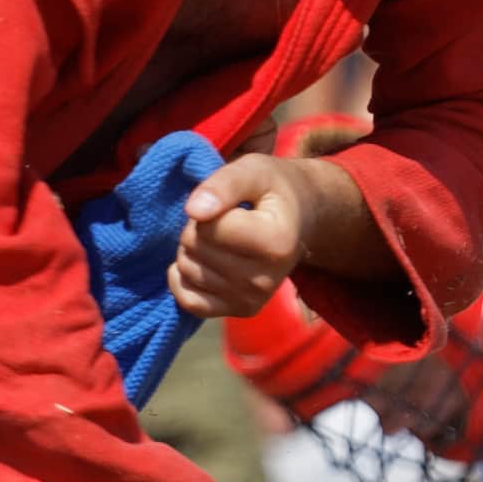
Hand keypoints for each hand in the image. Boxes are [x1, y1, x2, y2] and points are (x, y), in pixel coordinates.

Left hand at [173, 153, 355, 321]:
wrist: (300, 220)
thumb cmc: (274, 190)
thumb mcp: (254, 171)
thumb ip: (224, 184)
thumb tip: (193, 210)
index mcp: (276, 242)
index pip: (208, 227)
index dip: (207, 208)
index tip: (229, 204)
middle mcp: (266, 279)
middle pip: (196, 249)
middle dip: (197, 228)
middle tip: (222, 220)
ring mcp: (254, 299)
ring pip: (188, 271)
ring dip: (191, 250)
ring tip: (218, 238)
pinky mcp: (242, 311)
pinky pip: (190, 302)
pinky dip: (183, 279)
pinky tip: (200, 261)